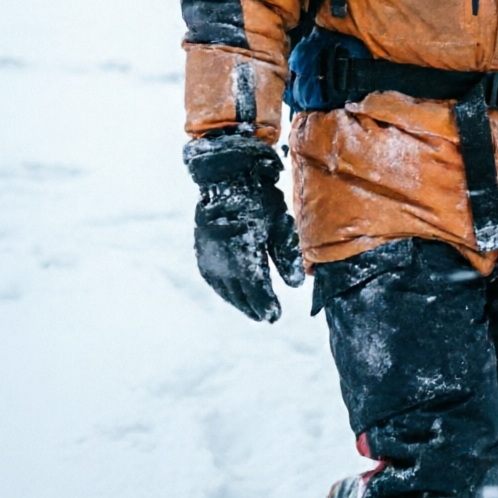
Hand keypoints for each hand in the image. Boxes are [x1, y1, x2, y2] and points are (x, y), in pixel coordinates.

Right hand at [184, 133, 304, 321]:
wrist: (225, 179)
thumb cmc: (258, 200)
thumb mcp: (279, 226)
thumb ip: (286, 257)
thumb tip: (296, 285)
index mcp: (244, 256)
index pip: (257, 291)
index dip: (266, 306)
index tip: (275, 316)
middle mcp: (223, 261)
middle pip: (239, 294)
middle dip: (253, 307)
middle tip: (266, 318)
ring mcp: (209, 257)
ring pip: (224, 289)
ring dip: (238, 301)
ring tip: (252, 309)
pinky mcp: (201, 251)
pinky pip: (212, 278)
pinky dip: (224, 289)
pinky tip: (232, 292)